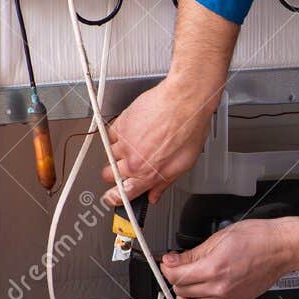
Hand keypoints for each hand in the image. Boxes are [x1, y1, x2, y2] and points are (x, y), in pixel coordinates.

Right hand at [101, 75, 216, 206]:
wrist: (184, 100)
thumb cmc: (189, 128)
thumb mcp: (184, 163)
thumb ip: (164, 182)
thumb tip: (154, 195)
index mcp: (148, 174)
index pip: (120, 195)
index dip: (114, 198)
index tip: (113, 197)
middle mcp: (133, 160)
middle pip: (109, 175)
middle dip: (116, 174)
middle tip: (129, 167)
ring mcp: (124, 142)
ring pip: (109, 154)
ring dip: (120, 152)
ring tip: (138, 144)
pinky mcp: (120, 124)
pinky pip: (111, 136)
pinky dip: (119, 136)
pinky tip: (135, 132)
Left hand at [162, 218, 298, 298]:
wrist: (282, 248)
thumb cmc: (258, 238)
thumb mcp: (220, 237)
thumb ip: (193, 252)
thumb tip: (173, 259)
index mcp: (213, 267)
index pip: (175, 276)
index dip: (167, 266)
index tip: (169, 261)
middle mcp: (220, 287)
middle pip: (181, 291)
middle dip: (176, 278)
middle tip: (180, 268)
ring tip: (188, 288)